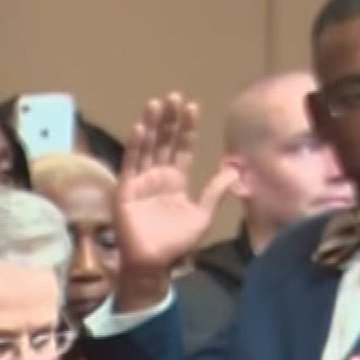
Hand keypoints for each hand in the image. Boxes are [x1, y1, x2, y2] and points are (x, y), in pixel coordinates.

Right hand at [115, 94, 237, 293]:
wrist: (154, 262)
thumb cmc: (177, 242)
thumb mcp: (203, 215)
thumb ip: (215, 191)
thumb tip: (233, 168)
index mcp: (177, 180)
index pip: (182, 148)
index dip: (187, 128)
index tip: (192, 107)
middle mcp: (158, 176)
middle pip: (164, 141)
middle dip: (169, 120)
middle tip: (173, 96)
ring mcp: (141, 181)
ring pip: (147, 147)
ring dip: (152, 125)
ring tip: (156, 104)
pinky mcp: (126, 189)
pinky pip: (130, 164)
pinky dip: (135, 146)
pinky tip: (140, 128)